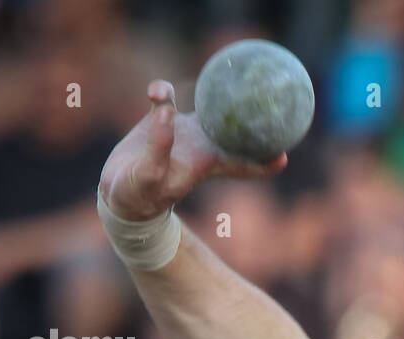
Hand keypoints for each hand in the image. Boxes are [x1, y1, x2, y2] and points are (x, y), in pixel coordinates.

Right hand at [99, 80, 287, 220]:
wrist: (119, 192)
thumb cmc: (138, 194)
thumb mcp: (148, 177)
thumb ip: (158, 146)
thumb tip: (166, 111)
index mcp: (205, 164)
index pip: (242, 165)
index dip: (263, 162)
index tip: (284, 157)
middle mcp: (199, 146)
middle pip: (233, 131)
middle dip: (253, 119)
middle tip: (272, 100)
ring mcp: (181, 131)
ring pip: (203, 106)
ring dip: (210, 93)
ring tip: (219, 78)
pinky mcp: (159, 119)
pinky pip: (164, 98)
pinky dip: (161, 91)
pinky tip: (154, 91)